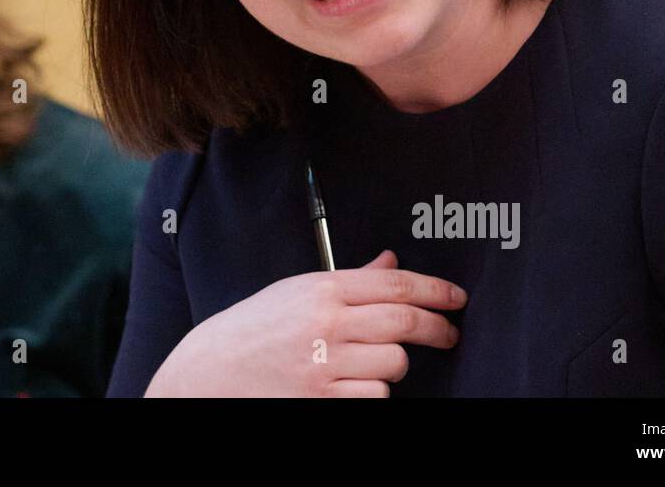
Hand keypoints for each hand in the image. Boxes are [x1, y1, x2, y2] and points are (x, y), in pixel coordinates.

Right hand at [145, 250, 464, 396]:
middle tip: (449, 334)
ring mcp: (324, 365)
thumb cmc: (250, 331)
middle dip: (437, 330)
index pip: (395, 285)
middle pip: (405, 323)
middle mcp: (325, 324)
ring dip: (393, 366)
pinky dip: (372, 394)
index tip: (456, 298)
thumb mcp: (295, 292)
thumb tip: (390, 264)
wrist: (207, 374)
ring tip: (370, 363)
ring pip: (394, 364)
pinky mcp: (322, 400)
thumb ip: (348, 279)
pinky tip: (351, 385)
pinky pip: (375, 398)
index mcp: (320, 289)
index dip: (436, 290)